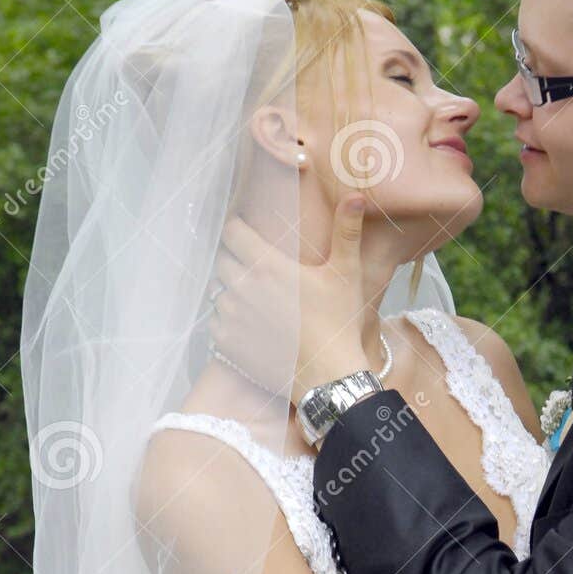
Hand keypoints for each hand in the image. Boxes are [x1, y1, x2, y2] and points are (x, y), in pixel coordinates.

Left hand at [210, 192, 370, 406]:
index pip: (231, 232)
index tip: (247, 233)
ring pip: (218, 292)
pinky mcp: (226, 343)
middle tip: (256, 269)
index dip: (237, 229)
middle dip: (235, 260)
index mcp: (267, 265)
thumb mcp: (346, 274)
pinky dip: (227, 321)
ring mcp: (231, 317)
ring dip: (231, 291)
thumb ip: (346, 232)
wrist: (328, 378)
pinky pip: (215, 323)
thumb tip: (357, 196)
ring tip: (254, 299)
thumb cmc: (338, 324)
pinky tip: (249, 325)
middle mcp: (242, 287)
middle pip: (222, 261)